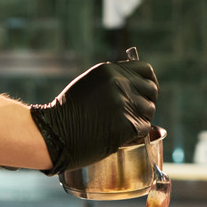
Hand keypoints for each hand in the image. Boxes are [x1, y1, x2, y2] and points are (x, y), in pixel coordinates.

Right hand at [30, 60, 157, 174]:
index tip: (144, 92)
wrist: (54, 134)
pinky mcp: (128, 124)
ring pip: (149, 110)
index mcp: (110, 70)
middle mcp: (119, 82)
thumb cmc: (68, 113)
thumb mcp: (90, 86)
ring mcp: (124, 103)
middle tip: (132, 114)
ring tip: (119, 125)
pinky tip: (119, 136)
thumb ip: (115, 82)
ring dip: (140, 119)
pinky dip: (136, 135)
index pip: (146, 70)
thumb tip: (144, 88)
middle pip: (152, 90)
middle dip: (146, 102)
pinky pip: (144, 128)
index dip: (148, 82)